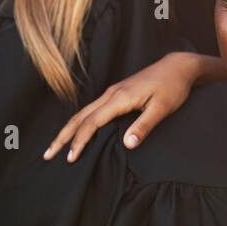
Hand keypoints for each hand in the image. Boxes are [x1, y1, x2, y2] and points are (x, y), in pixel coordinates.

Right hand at [45, 51, 215, 161]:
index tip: (70, 158)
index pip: (92, 123)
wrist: (178, 67)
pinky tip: (78, 132)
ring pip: (83, 112)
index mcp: (119, 98)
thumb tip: (127, 145)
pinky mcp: (117, 93)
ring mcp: (112, 92)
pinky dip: (80, 123)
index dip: (80, 141)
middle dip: (63, 136)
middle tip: (48, 155)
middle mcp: (111, 94)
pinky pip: (92, 110)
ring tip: (56, 146)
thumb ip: (144, 126)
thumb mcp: (162, 108)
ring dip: (68, 129)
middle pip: (79, 117)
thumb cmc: (173, 87)